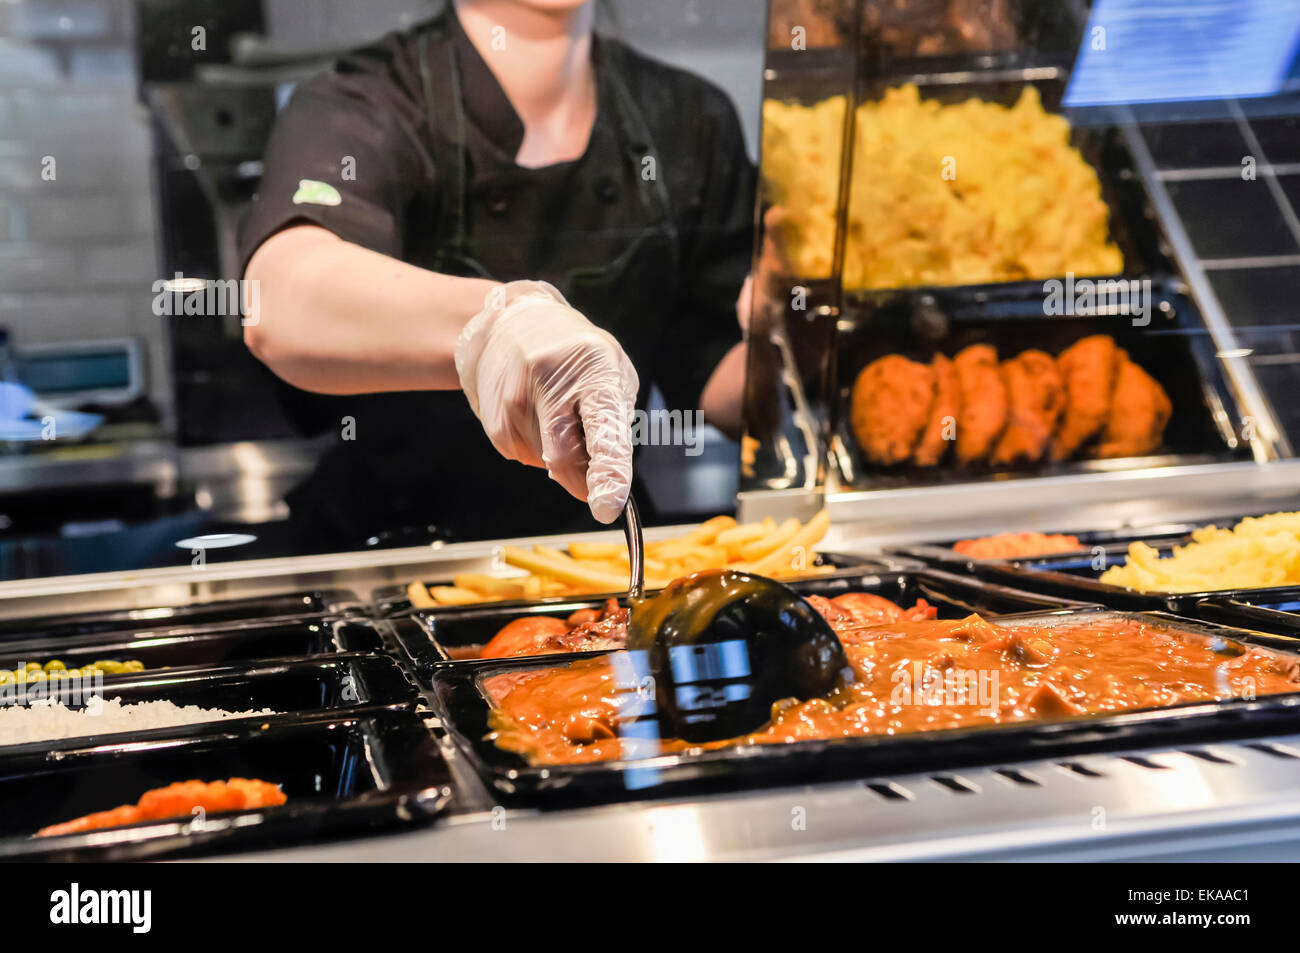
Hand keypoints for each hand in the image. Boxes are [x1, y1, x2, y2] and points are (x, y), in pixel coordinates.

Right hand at [455, 281, 638, 522]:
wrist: (509, 325)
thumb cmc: (575, 353)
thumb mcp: (611, 371)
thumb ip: (614, 423)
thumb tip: (604, 482)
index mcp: (594, 368)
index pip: (602, 428)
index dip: (607, 472)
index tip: (607, 507)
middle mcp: (549, 383)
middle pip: (567, 459)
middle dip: (586, 479)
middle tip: (596, 467)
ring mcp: (515, 405)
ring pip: (550, 465)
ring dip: (563, 455)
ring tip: (558, 412)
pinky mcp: (497, 426)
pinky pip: (530, 459)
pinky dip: (541, 449)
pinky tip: (538, 417)